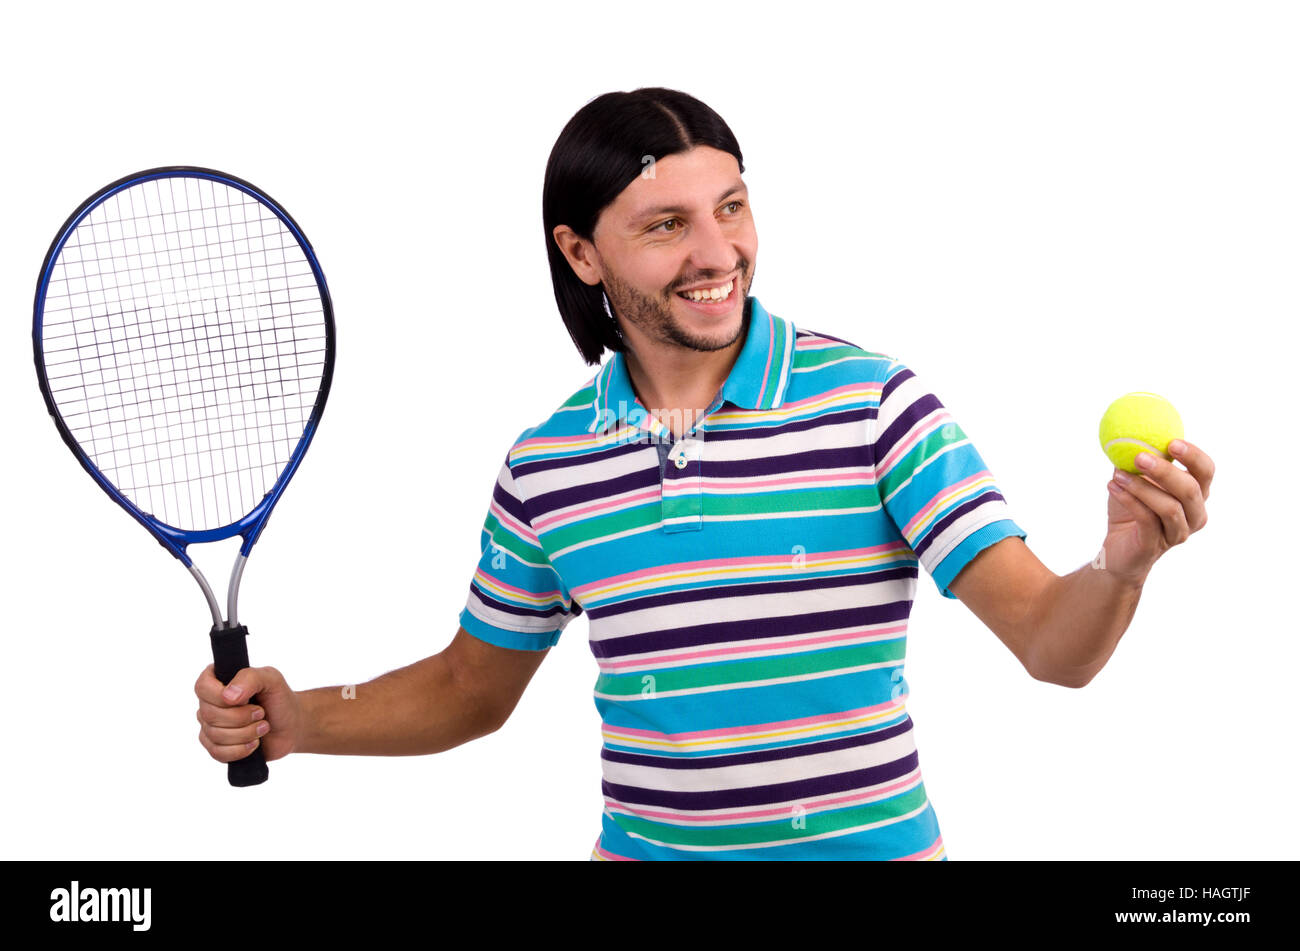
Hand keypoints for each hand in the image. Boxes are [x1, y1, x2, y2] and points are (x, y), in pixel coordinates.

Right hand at [195, 664, 301, 764]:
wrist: (290, 726)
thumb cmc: (278, 699)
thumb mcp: (271, 679)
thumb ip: (250, 678)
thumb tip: (228, 696)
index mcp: (218, 681)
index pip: (202, 687)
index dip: (220, 696)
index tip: (245, 699)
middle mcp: (209, 704)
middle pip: (209, 714)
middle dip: (241, 717)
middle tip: (261, 713)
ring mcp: (210, 727)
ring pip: (215, 735)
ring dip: (246, 733)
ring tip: (263, 727)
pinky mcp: (217, 747)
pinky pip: (218, 753)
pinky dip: (240, 750)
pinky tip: (254, 743)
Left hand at [1103, 438, 1213, 586]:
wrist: (1117, 550)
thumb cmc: (1131, 510)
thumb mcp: (1136, 480)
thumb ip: (1140, 456)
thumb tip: (1131, 425)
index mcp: (1196, 495)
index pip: (1206, 472)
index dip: (1194, 456)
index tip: (1173, 441)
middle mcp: (1194, 515)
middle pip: (1190, 490)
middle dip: (1166, 471)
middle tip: (1140, 455)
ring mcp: (1178, 533)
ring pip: (1169, 507)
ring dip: (1141, 486)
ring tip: (1117, 473)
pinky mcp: (1155, 546)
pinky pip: (1146, 520)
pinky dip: (1129, 500)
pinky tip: (1111, 486)